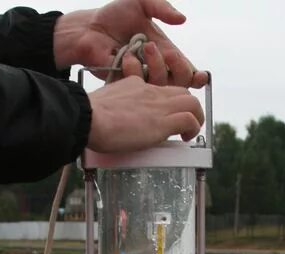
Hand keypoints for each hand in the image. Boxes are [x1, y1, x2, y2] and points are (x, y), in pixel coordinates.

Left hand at [54, 0, 206, 86]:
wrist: (87, 27)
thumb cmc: (112, 16)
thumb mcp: (140, 3)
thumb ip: (161, 7)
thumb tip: (182, 19)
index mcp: (163, 51)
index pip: (184, 68)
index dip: (195, 75)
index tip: (200, 74)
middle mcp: (154, 67)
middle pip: (178, 83)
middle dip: (181, 70)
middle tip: (171, 54)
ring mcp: (140, 77)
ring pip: (160, 86)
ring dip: (158, 66)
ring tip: (145, 46)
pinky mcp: (126, 84)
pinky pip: (138, 87)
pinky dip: (136, 71)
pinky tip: (127, 56)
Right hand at [87, 74, 203, 152]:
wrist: (88, 117)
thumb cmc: (90, 115)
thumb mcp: (106, 100)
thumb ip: (116, 103)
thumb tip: (114, 117)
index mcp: (137, 85)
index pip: (162, 87)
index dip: (169, 100)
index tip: (166, 113)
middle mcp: (151, 91)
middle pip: (182, 91)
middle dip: (188, 106)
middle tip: (184, 123)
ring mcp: (159, 105)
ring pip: (192, 102)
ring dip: (196, 117)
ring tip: (189, 132)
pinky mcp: (162, 122)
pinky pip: (190, 119)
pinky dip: (193, 129)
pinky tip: (186, 138)